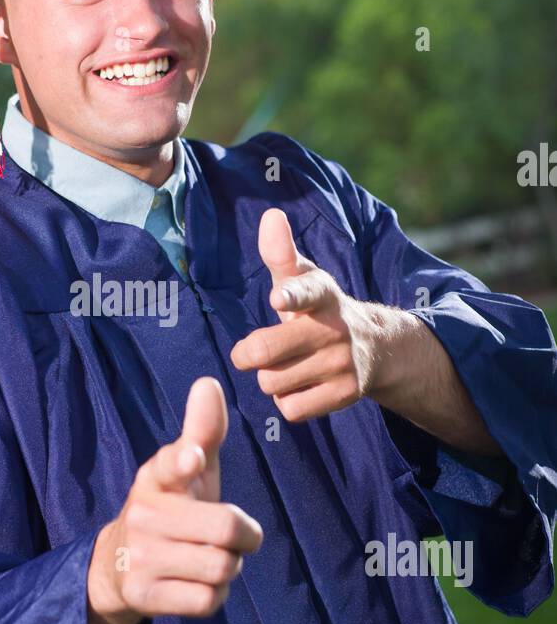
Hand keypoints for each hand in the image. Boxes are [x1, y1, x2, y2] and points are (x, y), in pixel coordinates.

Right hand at [85, 377, 263, 623]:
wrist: (118, 566)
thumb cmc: (170, 509)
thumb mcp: (185, 469)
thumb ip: (203, 430)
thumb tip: (209, 382)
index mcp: (156, 477)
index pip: (169, 463)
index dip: (183, 461)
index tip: (191, 458)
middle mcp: (144, 515)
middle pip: (227, 528)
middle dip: (244, 537)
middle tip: (234, 537)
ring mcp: (141, 557)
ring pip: (222, 568)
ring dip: (229, 567)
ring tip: (210, 559)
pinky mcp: (144, 596)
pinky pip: (209, 601)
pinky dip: (214, 595)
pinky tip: (195, 583)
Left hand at [229, 207, 378, 422]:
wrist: (375, 348)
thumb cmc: (319, 309)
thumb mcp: (305, 279)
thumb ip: (280, 254)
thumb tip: (269, 215)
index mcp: (323, 294)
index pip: (306, 292)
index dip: (290, 296)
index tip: (279, 299)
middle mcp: (335, 328)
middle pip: (264, 351)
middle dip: (248, 354)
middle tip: (253, 351)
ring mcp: (343, 363)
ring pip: (272, 383)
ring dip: (269, 378)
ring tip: (287, 366)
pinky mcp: (346, 395)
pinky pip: (290, 408)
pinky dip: (287, 401)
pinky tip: (301, 386)